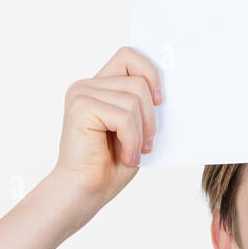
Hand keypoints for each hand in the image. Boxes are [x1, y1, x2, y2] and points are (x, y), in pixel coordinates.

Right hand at [50, 46, 162, 206]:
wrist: (85, 192)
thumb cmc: (109, 165)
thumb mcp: (134, 129)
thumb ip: (141, 104)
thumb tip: (166, 90)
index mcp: (98, 86)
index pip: (129, 56)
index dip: (150, 73)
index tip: (161, 101)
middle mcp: (86, 86)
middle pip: (138, 81)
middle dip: (150, 116)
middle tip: (146, 143)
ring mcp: (81, 94)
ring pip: (134, 99)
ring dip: (141, 132)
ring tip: (134, 152)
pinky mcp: (81, 108)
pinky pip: (124, 116)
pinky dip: (132, 140)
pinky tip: (127, 156)